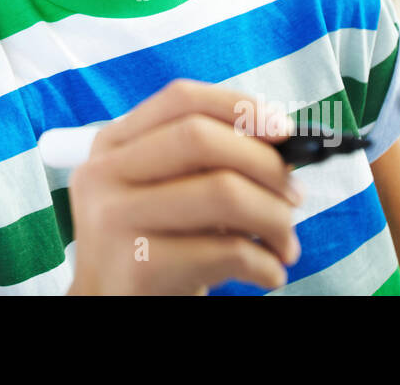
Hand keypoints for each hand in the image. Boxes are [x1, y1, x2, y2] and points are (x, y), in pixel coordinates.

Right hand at [65, 79, 302, 295]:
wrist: (107, 302)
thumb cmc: (153, 242)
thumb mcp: (161, 190)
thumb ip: (205, 161)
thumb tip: (285, 148)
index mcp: (114, 143)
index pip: (180, 99)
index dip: (239, 107)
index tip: (284, 130)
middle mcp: (105, 173)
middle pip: (200, 138)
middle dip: (266, 164)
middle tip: (294, 196)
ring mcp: (115, 218)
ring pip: (222, 193)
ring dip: (275, 218)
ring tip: (285, 243)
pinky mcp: (136, 265)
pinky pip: (226, 252)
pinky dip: (265, 264)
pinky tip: (267, 273)